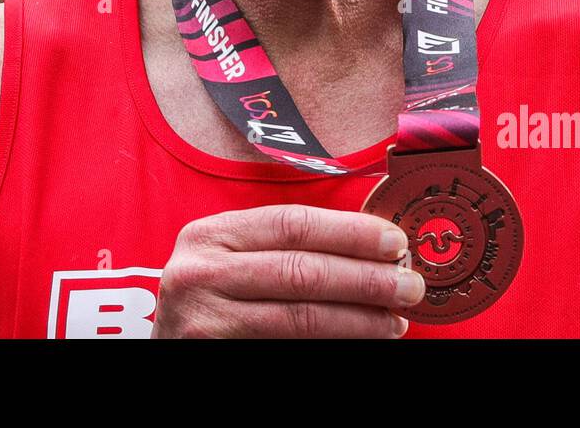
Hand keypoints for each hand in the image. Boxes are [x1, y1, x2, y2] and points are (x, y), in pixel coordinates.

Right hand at [152, 204, 424, 337]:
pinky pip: (287, 347)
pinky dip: (332, 345)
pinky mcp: (212, 355)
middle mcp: (199, 273)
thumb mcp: (230, 262)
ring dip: (358, 319)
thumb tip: (369, 248)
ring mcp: (203, 320)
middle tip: (409, 285)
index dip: (349, 231)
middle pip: (301, 270)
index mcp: (209, 235)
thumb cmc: (211, 302)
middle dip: (365, 278)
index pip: (292, 223)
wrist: (171, 348)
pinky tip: (360, 343)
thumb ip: (280, 249)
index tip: (394, 241)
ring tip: (394, 321)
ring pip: (299, 317)